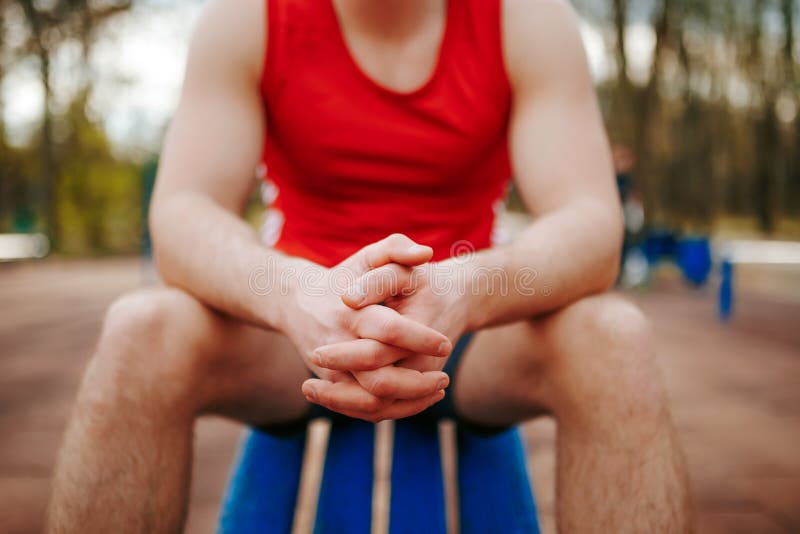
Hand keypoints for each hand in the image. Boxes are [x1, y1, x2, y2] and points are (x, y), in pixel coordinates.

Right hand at [278, 234, 453, 420]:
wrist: (297, 303)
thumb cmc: (343, 277)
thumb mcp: (367, 255)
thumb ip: (396, 247)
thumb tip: (425, 253)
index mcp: (350, 313)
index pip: (389, 331)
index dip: (420, 339)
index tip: (445, 343)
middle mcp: (338, 346)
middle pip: (379, 378)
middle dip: (417, 382)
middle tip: (444, 376)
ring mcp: (332, 371)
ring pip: (372, 402)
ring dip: (410, 402)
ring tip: (438, 389)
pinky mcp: (333, 385)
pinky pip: (364, 409)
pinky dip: (395, 409)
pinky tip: (421, 398)